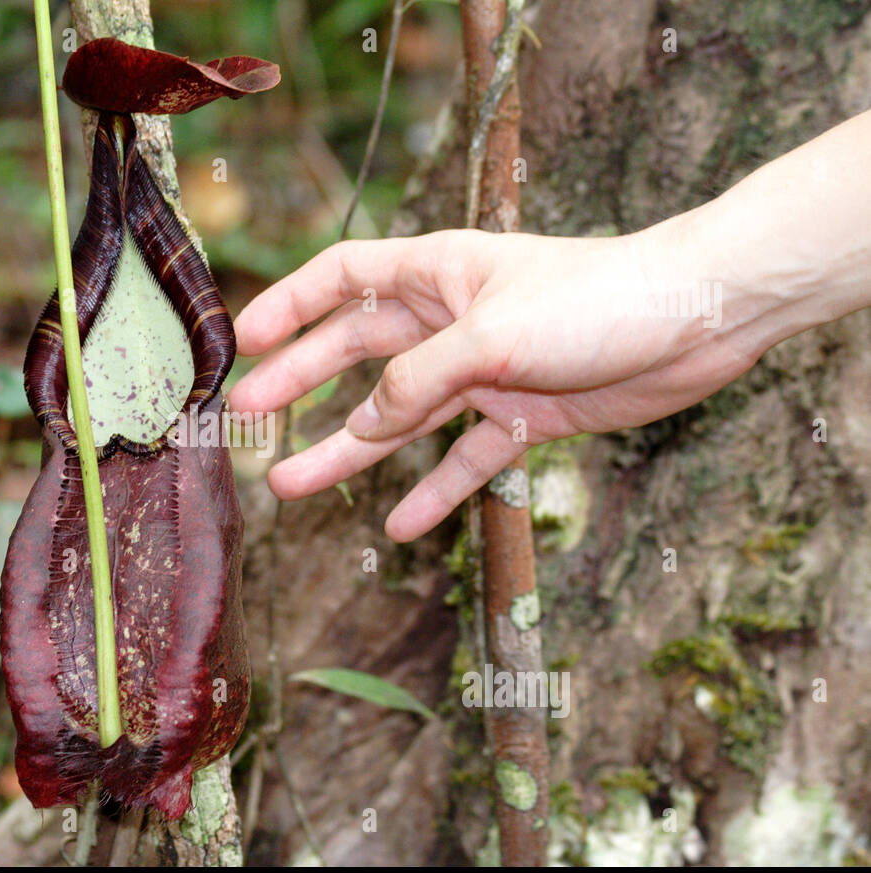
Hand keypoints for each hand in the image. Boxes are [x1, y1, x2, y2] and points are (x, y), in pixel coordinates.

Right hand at [226, 224, 786, 541]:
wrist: (701, 321)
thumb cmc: (599, 297)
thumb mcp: (491, 336)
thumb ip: (417, 383)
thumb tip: (361, 429)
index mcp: (437, 274)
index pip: (342, 278)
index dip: (290, 306)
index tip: (243, 342)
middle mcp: (451, 321)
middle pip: (356, 354)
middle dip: (300, 386)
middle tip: (246, 421)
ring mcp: (484, 372)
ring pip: (399, 418)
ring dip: (347, 452)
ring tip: (291, 485)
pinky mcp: (522, 415)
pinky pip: (465, 459)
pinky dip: (435, 491)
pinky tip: (400, 526)